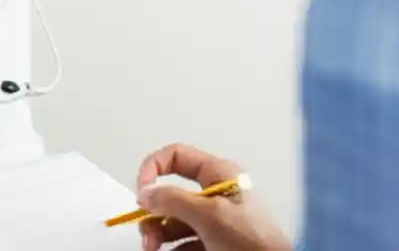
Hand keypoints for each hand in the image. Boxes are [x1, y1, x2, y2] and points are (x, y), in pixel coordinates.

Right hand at [135, 144, 290, 250]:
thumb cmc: (256, 242)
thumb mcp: (210, 215)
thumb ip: (174, 201)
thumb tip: (146, 193)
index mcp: (220, 175)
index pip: (178, 157)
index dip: (154, 168)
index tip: (142, 191)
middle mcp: (216, 195)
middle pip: (171, 195)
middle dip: (153, 214)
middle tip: (148, 236)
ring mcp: (215, 222)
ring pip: (174, 223)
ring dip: (158, 235)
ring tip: (153, 249)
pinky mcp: (215, 245)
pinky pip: (184, 243)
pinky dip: (172, 249)